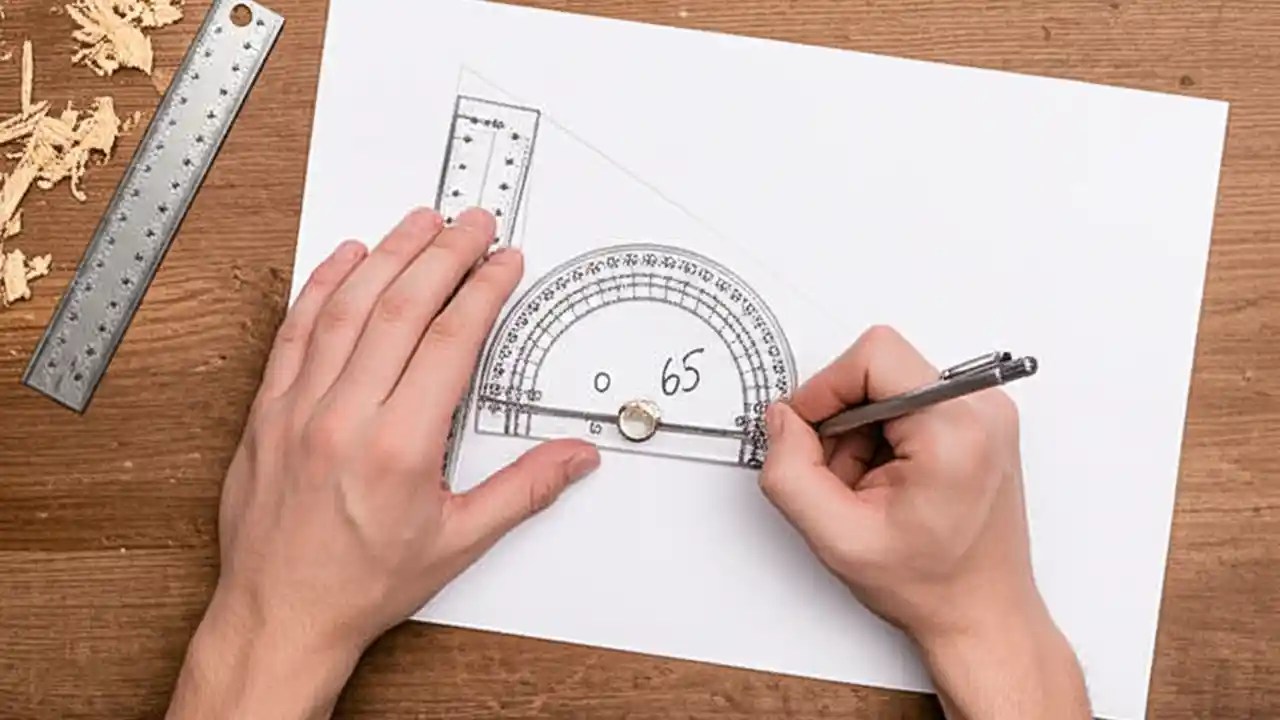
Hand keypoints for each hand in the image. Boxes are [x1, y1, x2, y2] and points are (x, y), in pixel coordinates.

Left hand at [167, 208, 599, 718]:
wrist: (280, 616)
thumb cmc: (362, 584)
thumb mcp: (458, 543)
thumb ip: (523, 491)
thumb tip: (576, 458)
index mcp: (399, 447)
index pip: (450, 341)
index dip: (482, 290)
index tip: (502, 261)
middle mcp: (345, 417)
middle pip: (401, 309)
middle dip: (443, 255)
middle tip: (470, 222)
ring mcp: (299, 408)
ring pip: (347, 309)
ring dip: (386, 256)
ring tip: (418, 222)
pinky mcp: (268, 411)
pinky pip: (294, 332)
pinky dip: (321, 287)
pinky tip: (343, 259)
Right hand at [760, 326, 1088, 719]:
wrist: (982, 613)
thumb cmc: (933, 585)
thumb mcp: (838, 537)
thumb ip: (791, 473)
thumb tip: (782, 420)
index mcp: (956, 429)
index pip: (874, 355)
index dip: (825, 388)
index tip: (808, 429)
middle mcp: (982, 409)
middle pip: (880, 367)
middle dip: (843, 418)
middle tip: (845, 476)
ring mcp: (986, 412)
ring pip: (890, 384)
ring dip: (861, 431)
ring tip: (870, 487)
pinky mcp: (980, 421)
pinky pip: (911, 400)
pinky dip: (884, 435)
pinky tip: (888, 481)